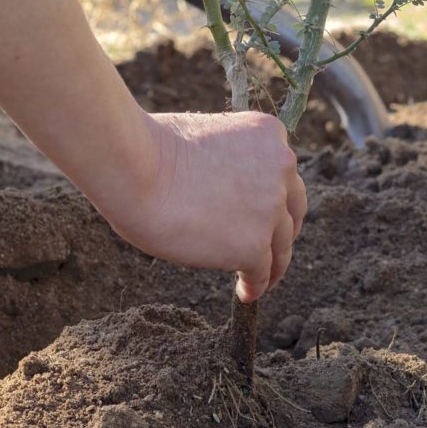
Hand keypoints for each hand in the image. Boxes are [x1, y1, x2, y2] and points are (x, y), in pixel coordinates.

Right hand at [98, 112, 307, 302]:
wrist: (134, 168)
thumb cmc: (150, 148)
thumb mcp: (205, 135)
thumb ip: (228, 159)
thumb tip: (224, 190)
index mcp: (269, 135)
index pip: (283, 176)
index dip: (276, 201)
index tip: (264, 218)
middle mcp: (281, 169)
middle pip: (291, 212)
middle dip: (281, 233)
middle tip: (269, 251)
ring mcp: (270, 209)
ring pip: (280, 246)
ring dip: (271, 265)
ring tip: (257, 280)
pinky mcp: (253, 245)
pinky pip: (262, 272)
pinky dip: (255, 285)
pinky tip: (245, 292)